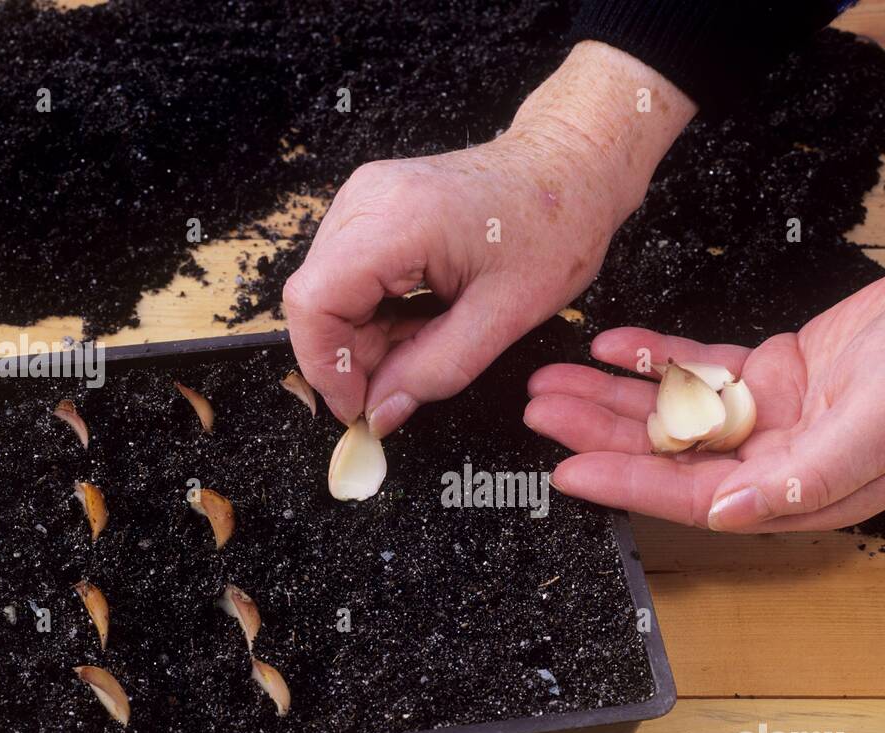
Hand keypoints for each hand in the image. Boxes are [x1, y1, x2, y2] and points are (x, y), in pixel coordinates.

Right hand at [283, 42, 695, 434]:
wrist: (569, 168)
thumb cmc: (554, 226)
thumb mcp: (505, 318)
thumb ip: (436, 372)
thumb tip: (380, 412)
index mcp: (400, 220)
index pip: (315, 301)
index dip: (325, 366)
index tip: (356, 408)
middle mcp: (368, 199)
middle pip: (316, 300)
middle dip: (349, 358)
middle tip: (397, 390)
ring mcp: (365, 199)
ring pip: (328, 293)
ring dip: (364, 339)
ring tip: (424, 346)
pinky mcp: (371, 208)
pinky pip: (347, 277)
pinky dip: (373, 316)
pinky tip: (418, 323)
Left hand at [525, 240, 884, 530]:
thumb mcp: (884, 424)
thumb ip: (807, 477)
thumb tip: (728, 515)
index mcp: (799, 490)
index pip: (693, 496)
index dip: (626, 484)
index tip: (565, 472)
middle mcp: (777, 460)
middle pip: (669, 454)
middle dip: (601, 433)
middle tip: (539, 410)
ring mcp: (774, 415)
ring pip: (676, 411)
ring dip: (614, 396)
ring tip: (554, 379)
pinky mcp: (777, 371)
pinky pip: (703, 367)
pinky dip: (657, 356)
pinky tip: (612, 345)